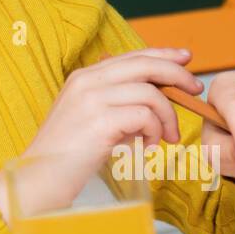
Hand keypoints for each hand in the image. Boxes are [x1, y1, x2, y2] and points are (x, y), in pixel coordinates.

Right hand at [13, 47, 204, 211]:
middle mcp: (87, 81)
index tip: (186, 59)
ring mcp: (92, 99)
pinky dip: (154, 132)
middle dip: (177, 75)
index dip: (163, 54)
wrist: (39, 179)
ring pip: (150, 94)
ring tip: (164, 139)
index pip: (132, 56)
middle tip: (195, 90)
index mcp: (84, 77)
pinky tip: (145, 148)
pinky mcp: (100, 121)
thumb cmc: (66, 156)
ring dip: (166, 117)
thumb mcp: (90, 119)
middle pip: (146, 65)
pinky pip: (145, 116)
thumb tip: (155, 99)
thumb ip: (116, 104)